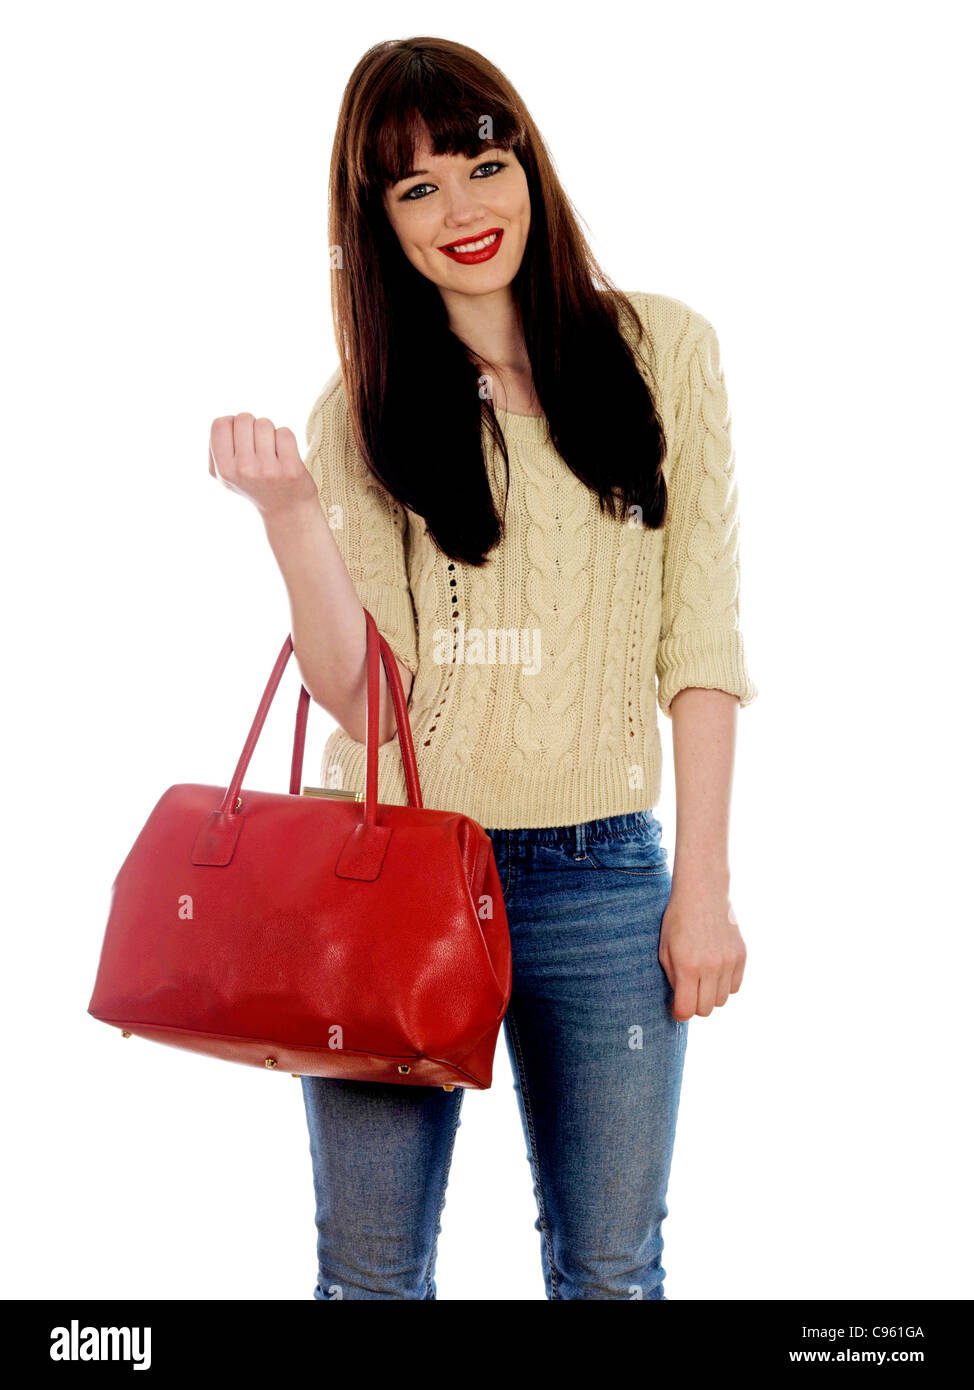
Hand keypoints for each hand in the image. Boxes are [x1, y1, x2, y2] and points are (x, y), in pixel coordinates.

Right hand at [209, 413, 317, 517]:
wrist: (286, 510)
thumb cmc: (254, 484)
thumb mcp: (226, 474)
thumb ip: (216, 448)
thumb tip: (225, 422)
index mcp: (223, 470)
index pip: (219, 424)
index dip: (231, 424)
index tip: (241, 437)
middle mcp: (243, 470)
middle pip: (243, 419)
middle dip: (252, 426)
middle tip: (258, 445)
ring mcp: (268, 470)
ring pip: (265, 424)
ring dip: (270, 433)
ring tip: (271, 452)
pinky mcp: (291, 469)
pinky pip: (285, 432)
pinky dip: (286, 439)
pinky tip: (285, 456)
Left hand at [658, 876, 746, 1020]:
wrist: (703, 893)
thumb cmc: (678, 920)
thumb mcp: (665, 950)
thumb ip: (673, 979)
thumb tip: (681, 1002)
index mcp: (688, 966)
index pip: (687, 1009)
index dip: (680, 1014)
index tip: (677, 1009)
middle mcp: (711, 967)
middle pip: (706, 1009)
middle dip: (695, 1006)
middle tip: (689, 994)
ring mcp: (729, 962)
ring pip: (722, 1000)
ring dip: (711, 996)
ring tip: (702, 980)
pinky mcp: (741, 956)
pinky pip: (735, 987)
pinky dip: (725, 985)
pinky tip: (715, 972)